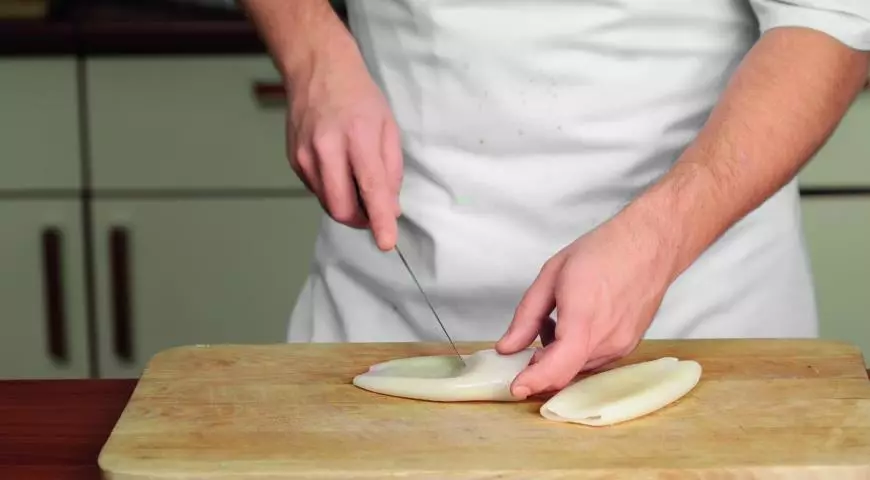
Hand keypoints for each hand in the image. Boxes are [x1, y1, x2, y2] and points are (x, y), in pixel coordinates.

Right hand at [286, 46, 401, 250]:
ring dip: (347, 206)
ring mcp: (305, 155)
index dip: (380, 219)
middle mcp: (326, 148)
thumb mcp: (388, 127)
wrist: (317, 69)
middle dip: (361, 220)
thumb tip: (391, 209)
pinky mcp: (294, 160)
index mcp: (357, 136)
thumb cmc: (359, 96)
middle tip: (374, 212)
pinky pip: (317, 190)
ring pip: (328, 203)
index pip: (370, 187)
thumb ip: (391, 171)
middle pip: (341, 207)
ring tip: (357, 182)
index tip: (386, 241)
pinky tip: (338, 168)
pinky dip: (332, 190)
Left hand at [495, 214, 676, 397]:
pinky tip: (576, 324)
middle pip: (564, 372)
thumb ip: (526, 316)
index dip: (533, 382)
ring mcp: (621, 345)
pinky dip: (576, 351)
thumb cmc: (603, 252)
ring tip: (556, 319)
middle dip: (540, 363)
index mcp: (583, 317)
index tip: (515, 388)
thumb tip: (507, 347)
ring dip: (559, 355)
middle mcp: (606, 338)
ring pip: (578, 368)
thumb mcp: (551, 275)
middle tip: (533, 332)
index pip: (557, 367)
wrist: (650, 244)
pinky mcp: (629, 346)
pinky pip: (594, 360)